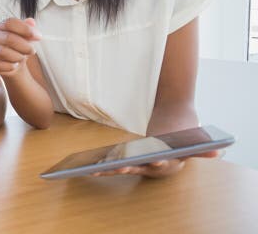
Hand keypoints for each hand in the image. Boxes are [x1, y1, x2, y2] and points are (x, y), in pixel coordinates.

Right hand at [0, 17, 40, 75]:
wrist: (15, 63)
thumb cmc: (20, 47)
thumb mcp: (27, 37)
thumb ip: (29, 29)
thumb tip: (31, 22)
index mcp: (2, 26)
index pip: (10, 23)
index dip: (25, 29)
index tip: (38, 36)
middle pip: (8, 37)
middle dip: (24, 46)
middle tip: (32, 50)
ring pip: (2, 52)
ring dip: (17, 56)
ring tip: (22, 58)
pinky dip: (10, 66)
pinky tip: (15, 65)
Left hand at [92, 150, 220, 178]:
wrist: (176, 138)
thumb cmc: (182, 139)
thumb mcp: (192, 145)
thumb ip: (202, 150)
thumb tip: (217, 152)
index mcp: (167, 164)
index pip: (157, 164)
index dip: (150, 163)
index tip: (142, 161)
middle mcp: (152, 169)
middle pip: (136, 168)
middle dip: (122, 168)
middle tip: (109, 168)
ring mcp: (141, 167)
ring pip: (123, 169)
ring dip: (108, 171)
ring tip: (92, 169)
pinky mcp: (131, 164)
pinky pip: (117, 167)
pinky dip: (106, 167)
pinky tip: (91, 166)